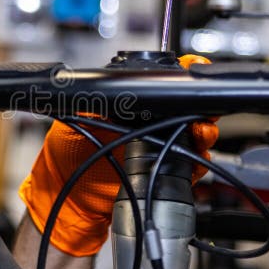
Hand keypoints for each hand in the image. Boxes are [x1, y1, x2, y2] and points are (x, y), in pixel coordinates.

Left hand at [19, 55, 218, 256]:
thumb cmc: (65, 155)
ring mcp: (157, 148)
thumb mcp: (73, 123)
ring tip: (200, 133)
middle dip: (200, 109)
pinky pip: (188, 167)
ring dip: (203, 133)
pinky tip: (196, 158)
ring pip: (192, 137)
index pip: (160, 88)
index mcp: (129, 107)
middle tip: (201, 113)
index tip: (192, 71)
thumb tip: (109, 89)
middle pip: (186, 111)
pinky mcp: (162, 173)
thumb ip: (92, 106)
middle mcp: (147, 125)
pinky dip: (198, 163)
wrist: (69, 197)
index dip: (180, 79)